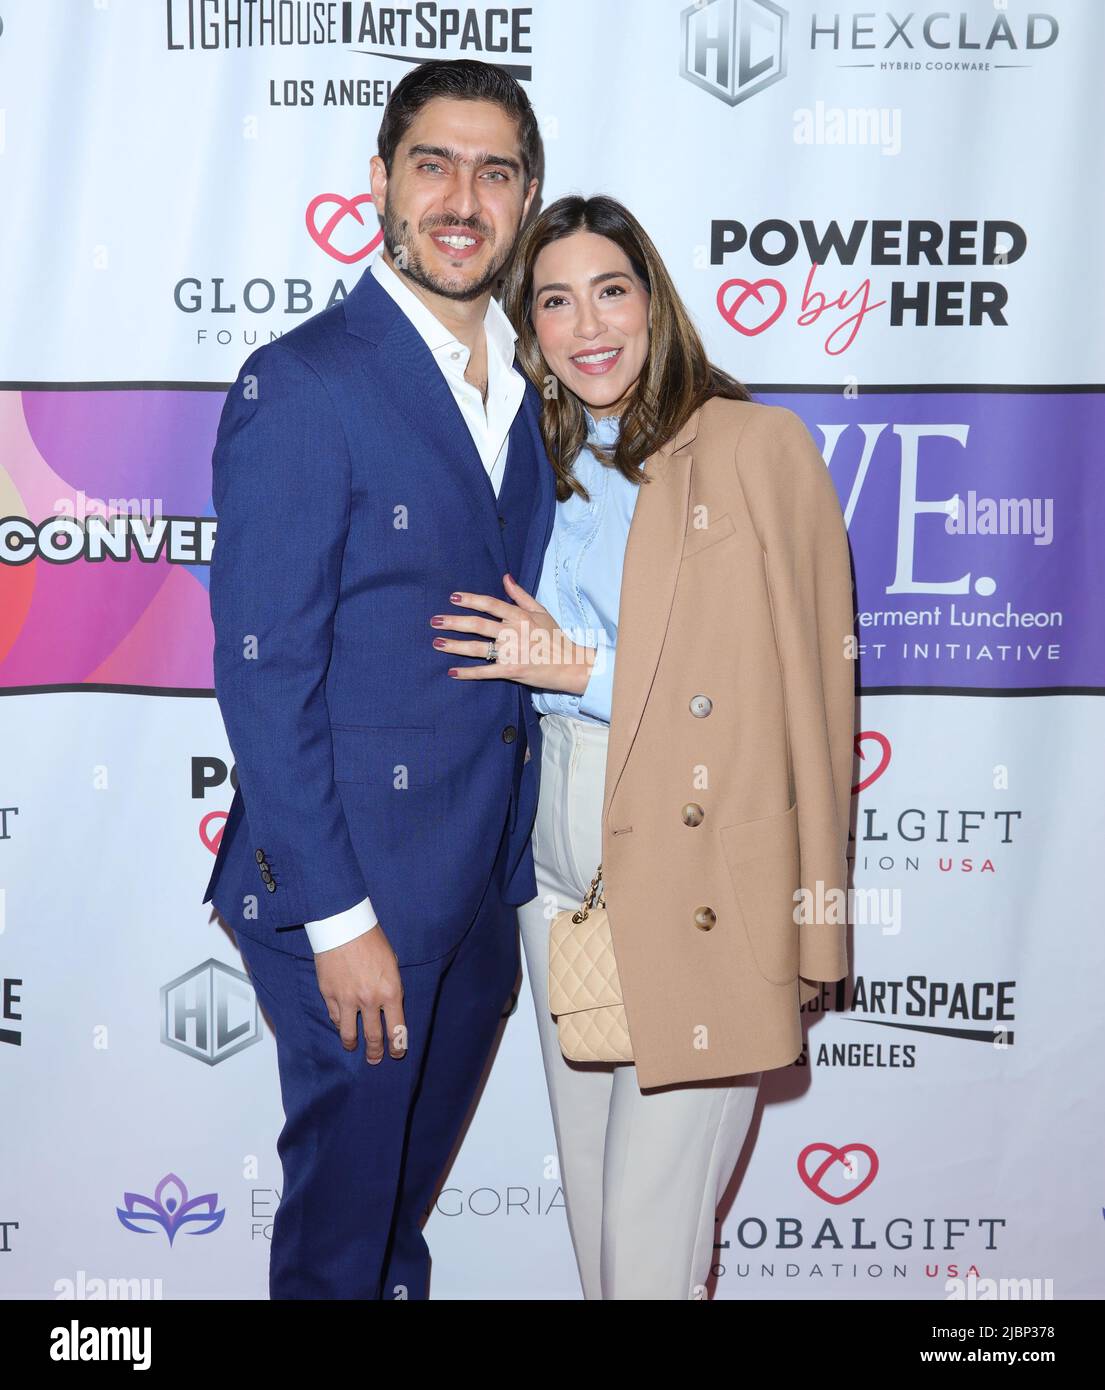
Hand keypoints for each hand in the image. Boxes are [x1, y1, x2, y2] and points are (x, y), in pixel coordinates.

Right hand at [313, 922, 405, 1063]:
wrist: (344, 926)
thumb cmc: (372, 940)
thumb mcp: (392, 964)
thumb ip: (391, 987)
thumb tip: (387, 1005)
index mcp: (391, 992)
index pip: (396, 1029)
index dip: (397, 1046)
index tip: (397, 1053)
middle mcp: (370, 1000)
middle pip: (373, 1036)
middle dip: (375, 1052)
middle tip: (375, 1059)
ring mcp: (347, 1000)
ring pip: (349, 1034)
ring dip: (353, 1045)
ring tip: (354, 1048)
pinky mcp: (329, 995)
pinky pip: (334, 1017)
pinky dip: (338, 1023)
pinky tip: (341, 1025)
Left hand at [430, 574, 596, 692]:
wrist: (570, 664)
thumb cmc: (555, 637)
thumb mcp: (541, 611)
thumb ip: (521, 595)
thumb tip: (505, 578)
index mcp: (519, 616)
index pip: (490, 604)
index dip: (470, 600)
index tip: (453, 597)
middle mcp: (513, 632)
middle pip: (478, 624)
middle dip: (454, 622)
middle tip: (435, 621)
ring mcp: (512, 652)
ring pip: (477, 648)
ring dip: (455, 645)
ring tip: (437, 643)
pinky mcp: (511, 671)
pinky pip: (486, 671)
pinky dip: (468, 673)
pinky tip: (452, 672)